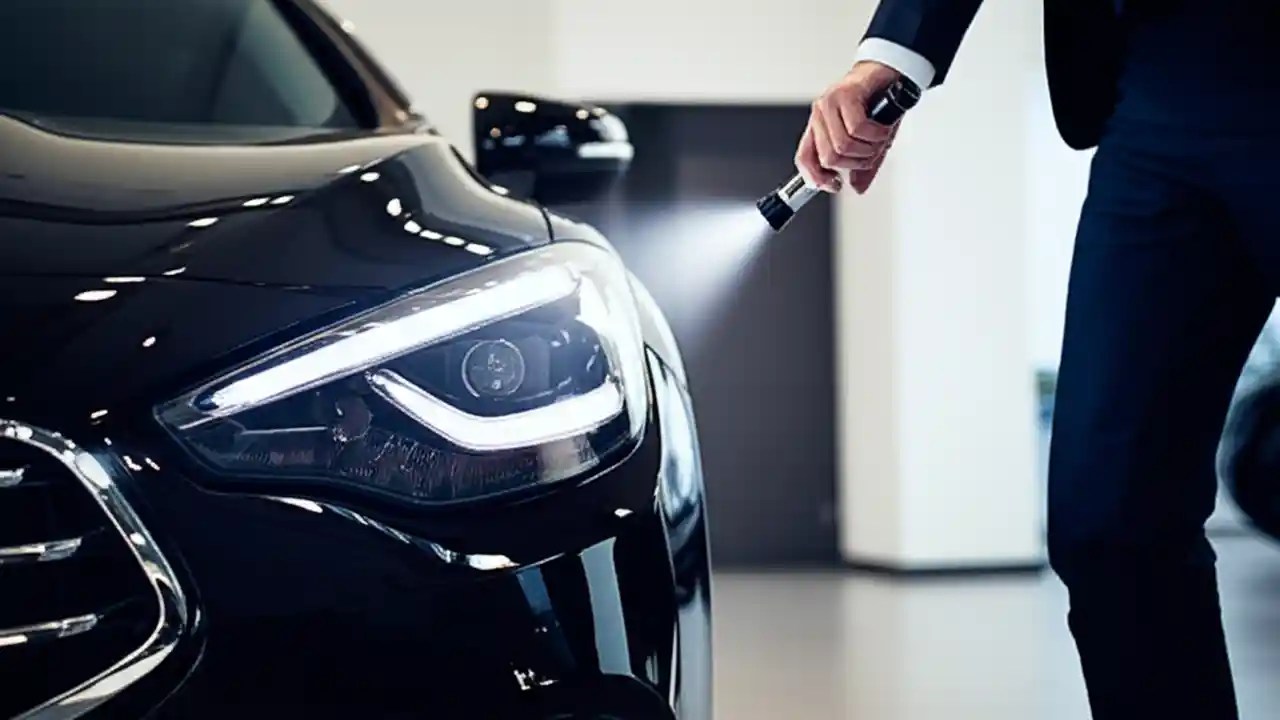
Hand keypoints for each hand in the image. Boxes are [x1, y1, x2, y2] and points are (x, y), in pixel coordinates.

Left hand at [795, 61, 902, 194]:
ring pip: (842, 145)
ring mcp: (829, 103)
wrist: (890, 72)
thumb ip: (863, 167)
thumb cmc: (878, 104)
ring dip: (868, 149)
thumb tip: (858, 187)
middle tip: (872, 153)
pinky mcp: (844, 94)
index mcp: (820, 128)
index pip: (804, 158)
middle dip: (856, 163)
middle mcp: (820, 115)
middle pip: (829, 157)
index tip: (836, 185)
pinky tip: (883, 129)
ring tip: (880, 139)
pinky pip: (857, 128)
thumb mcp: (870, 142)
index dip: (816, 178)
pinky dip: (875, 135)